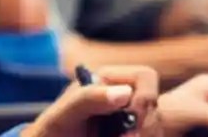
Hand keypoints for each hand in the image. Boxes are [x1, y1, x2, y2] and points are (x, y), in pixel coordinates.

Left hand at [23, 66, 159, 136]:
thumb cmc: (51, 131)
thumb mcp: (63, 115)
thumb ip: (89, 99)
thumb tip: (125, 92)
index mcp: (107, 80)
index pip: (145, 77)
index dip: (145, 98)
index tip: (133, 122)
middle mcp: (122, 96)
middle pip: (155, 106)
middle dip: (145, 127)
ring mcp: (129, 118)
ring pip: (156, 126)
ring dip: (145, 135)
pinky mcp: (131, 133)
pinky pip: (153, 135)